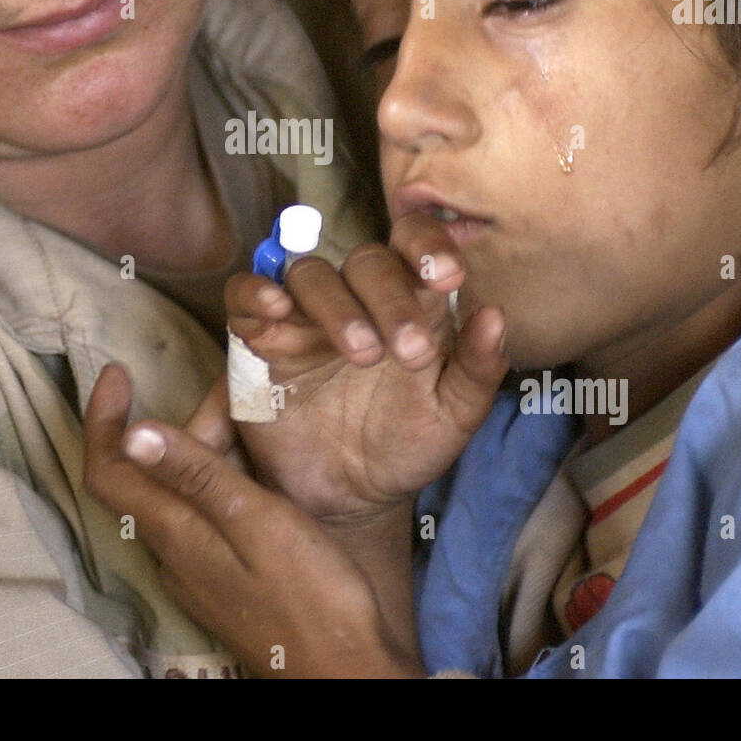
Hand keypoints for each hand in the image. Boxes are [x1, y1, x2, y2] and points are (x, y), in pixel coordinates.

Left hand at [83, 362, 424, 677]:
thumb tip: (135, 431)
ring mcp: (198, 570)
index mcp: (175, 534)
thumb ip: (199, 476)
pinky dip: (220, 476)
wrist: (344, 672)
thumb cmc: (312, 595)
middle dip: (181, 424)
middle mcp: (174, 553)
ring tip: (252, 415)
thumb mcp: (258, 522)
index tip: (117, 373)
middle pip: (150, 475)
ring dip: (203, 447)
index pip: (108, 470)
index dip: (101, 418)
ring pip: (180, 493)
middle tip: (233, 391)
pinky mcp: (225, 579)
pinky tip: (259, 466)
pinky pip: (205, 514)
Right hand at [227, 212, 509, 519]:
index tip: (447, 276)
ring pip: (310, 274)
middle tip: (410, 352)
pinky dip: (256, 292)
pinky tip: (277, 311)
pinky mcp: (258, 337)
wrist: (346, 498)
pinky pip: (245, 295)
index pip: (413, 242)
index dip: (428, 245)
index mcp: (408, 300)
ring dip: (337, 306)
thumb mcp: (451, 419)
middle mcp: (355, 296)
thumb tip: (495, 314)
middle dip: (391, 299)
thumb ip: (477, 370)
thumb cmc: (403, 447)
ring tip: (363, 353)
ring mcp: (303, 313)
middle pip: (366, 261)